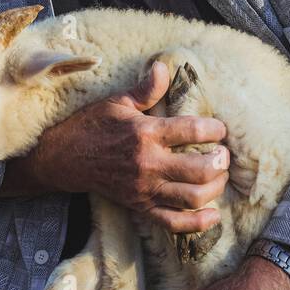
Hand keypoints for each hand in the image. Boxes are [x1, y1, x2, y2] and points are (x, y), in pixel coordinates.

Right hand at [33, 60, 229, 234]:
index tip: (220, 128)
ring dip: (215, 188)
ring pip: (192, 197)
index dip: (215, 129)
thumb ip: (146, 89)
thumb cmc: (93, 125)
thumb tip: (164, 67)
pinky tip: (213, 214)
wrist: (65, 158)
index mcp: (145, 132)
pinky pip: (173, 223)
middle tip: (224, 154)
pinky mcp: (140, 206)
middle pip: (199, 169)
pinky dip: (197, 223)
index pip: (193, 131)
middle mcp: (148, 163)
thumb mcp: (118, 102)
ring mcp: (145, 189)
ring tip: (219, 176)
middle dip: (221, 162)